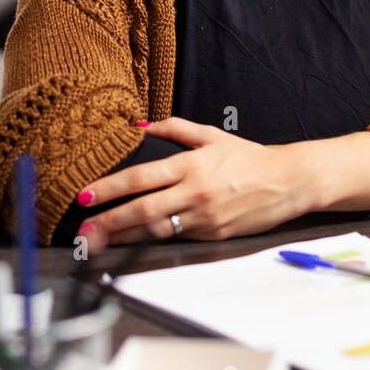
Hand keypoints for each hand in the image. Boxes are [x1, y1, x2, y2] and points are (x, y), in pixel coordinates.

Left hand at [76, 118, 314, 248]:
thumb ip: (174, 129)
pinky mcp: (213, 236)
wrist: (286, 181)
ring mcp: (204, 218)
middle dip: (108, 222)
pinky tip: (132, 244)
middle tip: (82, 231)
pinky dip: (151, 242)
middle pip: (142, 210)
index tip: (86, 195)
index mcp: (191, 165)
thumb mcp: (211, 135)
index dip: (110, 188)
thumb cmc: (248, 156)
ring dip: (124, 238)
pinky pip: (176, 239)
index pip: (141, 178)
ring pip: (156, 231)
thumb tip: (140, 125)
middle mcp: (195, 193)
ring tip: (97, 243)